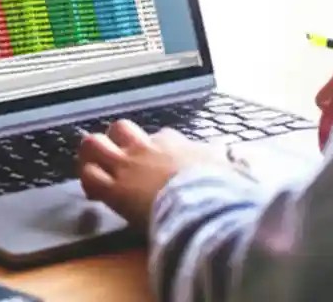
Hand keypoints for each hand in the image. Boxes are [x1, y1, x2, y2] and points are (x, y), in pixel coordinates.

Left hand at [77, 120, 231, 227]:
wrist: (202, 203)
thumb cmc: (218, 188)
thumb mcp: (231, 170)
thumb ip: (233, 165)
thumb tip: (245, 164)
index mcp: (176, 143)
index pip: (159, 135)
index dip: (153, 147)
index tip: (155, 161)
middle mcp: (148, 148)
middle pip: (121, 128)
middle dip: (115, 140)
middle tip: (116, 157)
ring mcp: (128, 167)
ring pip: (95, 144)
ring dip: (92, 155)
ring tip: (93, 166)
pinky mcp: (115, 190)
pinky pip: (89, 177)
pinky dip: (87, 182)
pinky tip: (92, 192)